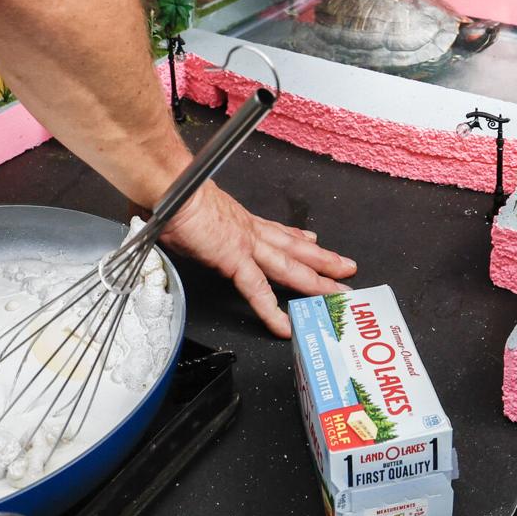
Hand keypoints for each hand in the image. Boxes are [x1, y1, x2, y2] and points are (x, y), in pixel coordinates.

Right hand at [158, 182, 355, 337]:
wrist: (170, 188)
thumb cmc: (172, 194)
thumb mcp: (189, 209)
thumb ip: (190, 222)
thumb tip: (177, 223)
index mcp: (238, 219)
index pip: (275, 231)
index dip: (298, 237)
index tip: (313, 239)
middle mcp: (249, 230)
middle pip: (294, 247)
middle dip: (323, 259)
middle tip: (346, 268)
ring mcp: (247, 245)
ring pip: (291, 267)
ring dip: (317, 281)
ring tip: (339, 293)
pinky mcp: (235, 260)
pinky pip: (258, 291)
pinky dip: (272, 311)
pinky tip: (285, 327)